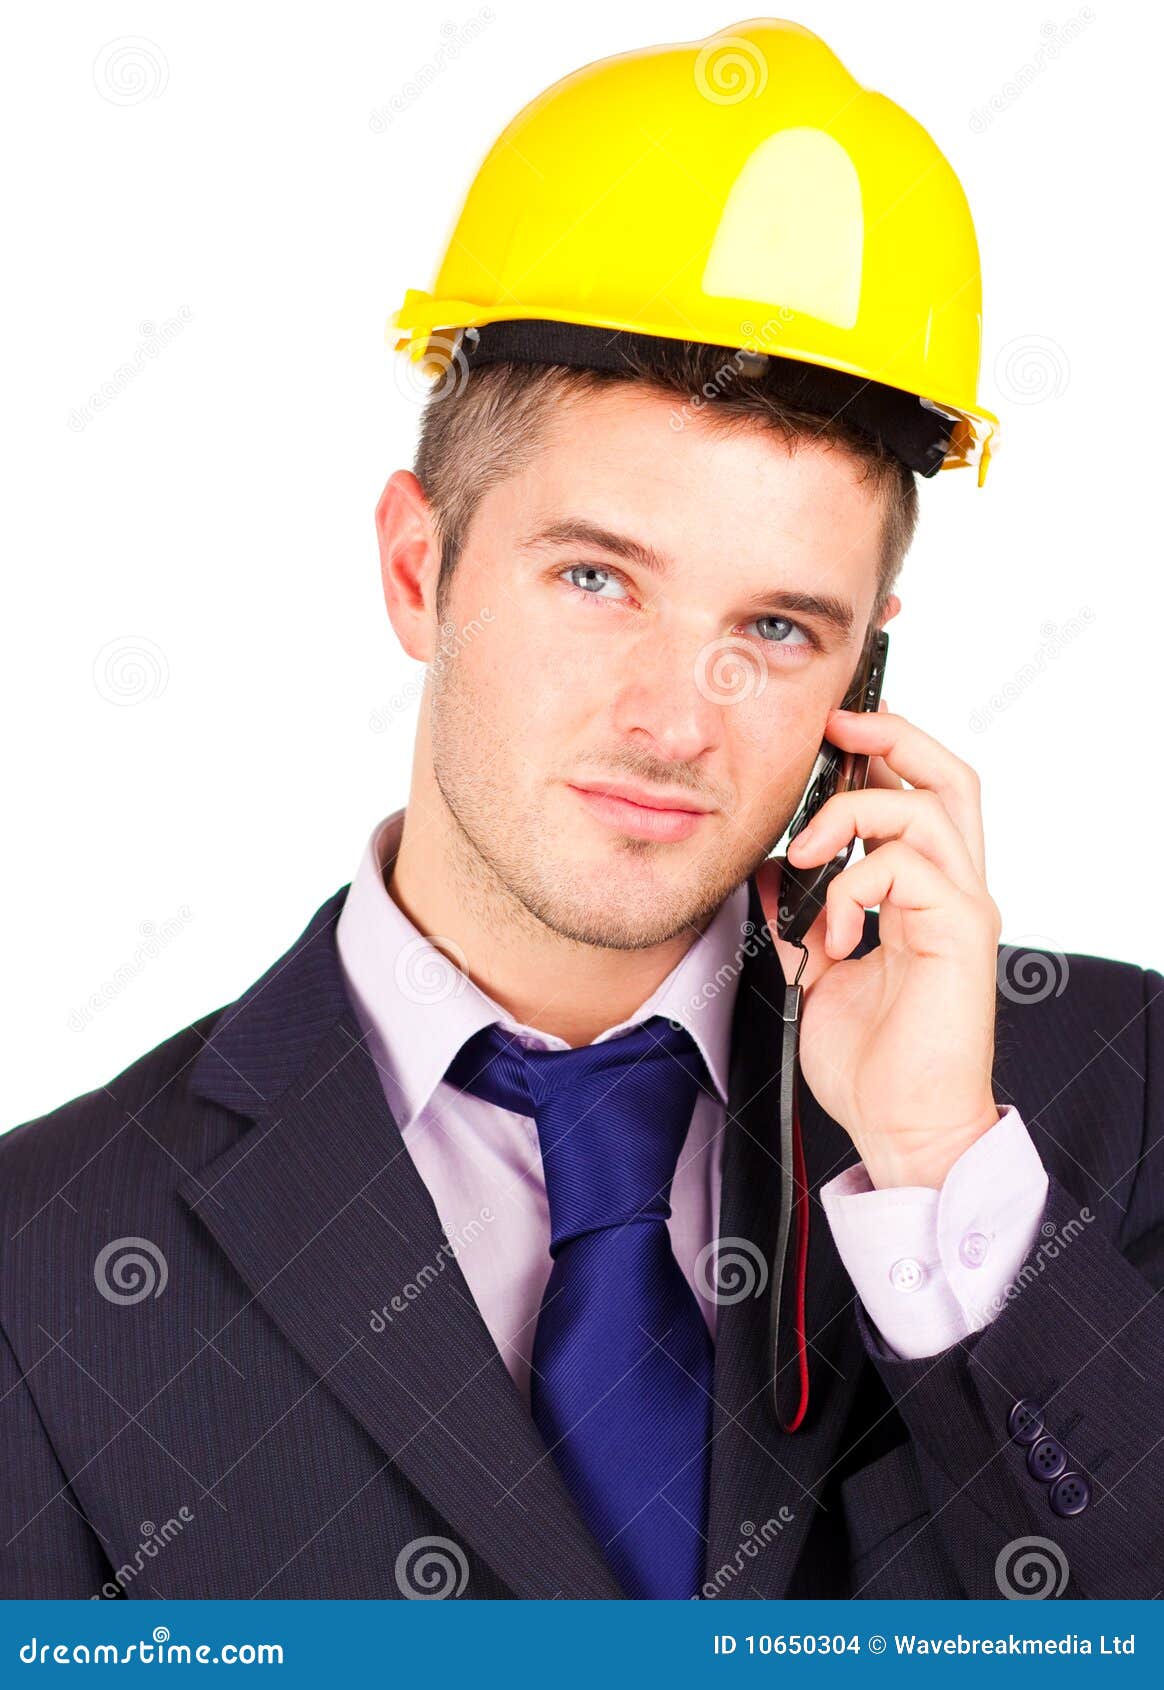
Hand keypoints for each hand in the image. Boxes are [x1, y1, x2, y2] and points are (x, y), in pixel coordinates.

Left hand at [756, 702, 1002, 1189]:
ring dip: (851, 819)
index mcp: (926, 895)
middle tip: (837, 725)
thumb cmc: (871, 1064)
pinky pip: (908, 867)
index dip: (883, 754)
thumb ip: (798, 917)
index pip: (921, 796)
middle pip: (951, 777)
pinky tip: (832, 932)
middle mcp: (955, 891)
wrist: (899, 1127)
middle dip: (894, 736)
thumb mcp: (815, 973)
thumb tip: (766, 871)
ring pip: (924, 809)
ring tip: (806, 859)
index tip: (828, 736)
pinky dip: (855, 885)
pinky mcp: (963, 931)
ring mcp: (964, 908)